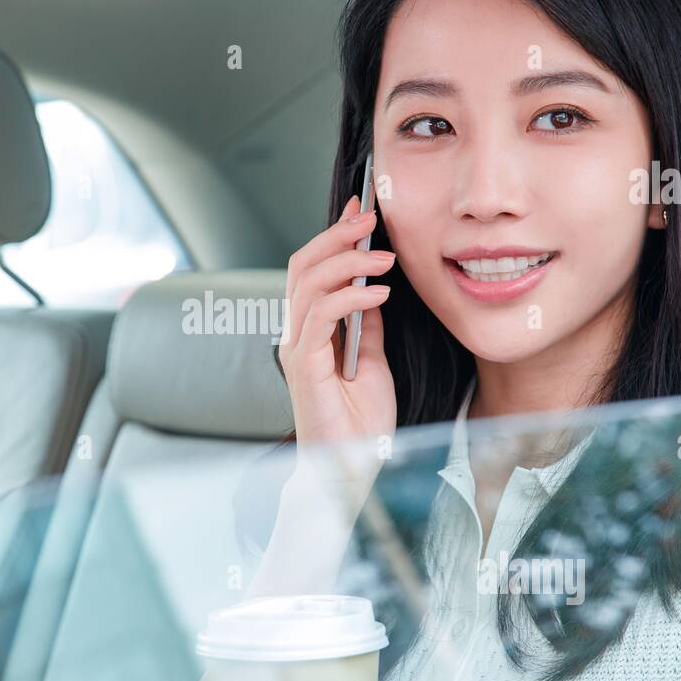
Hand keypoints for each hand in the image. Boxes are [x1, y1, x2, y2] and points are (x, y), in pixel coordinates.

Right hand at [278, 193, 397, 484]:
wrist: (350, 471)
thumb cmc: (359, 426)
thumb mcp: (372, 363)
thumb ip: (365, 325)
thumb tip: (372, 288)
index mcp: (310, 331)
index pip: (313, 270)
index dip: (333, 235)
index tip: (361, 209)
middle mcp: (296, 335)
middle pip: (303, 266)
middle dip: (337, 235)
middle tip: (371, 218)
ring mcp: (296, 350)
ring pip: (307, 284)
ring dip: (348, 261)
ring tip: (384, 256)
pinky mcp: (303, 368)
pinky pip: (321, 318)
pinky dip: (350, 297)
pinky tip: (379, 292)